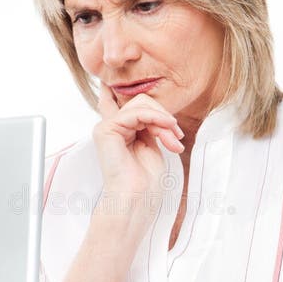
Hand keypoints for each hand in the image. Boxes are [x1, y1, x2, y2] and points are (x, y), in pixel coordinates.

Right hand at [93, 83, 183, 206]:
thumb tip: (155, 109)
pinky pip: (136, 112)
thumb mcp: (152, 144)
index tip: (119, 82)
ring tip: (173, 141)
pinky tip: (167, 129)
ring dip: (163, 120)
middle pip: (141, 100)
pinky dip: (156, 119)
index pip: (117, 101)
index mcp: (119, 131)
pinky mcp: (106, 130)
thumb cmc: (145, 181)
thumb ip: (149, 123)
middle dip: (164, 117)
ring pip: (141, 103)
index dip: (118, 89)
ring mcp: (106, 128)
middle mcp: (110, 127)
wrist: (136, 200)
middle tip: (176, 138)